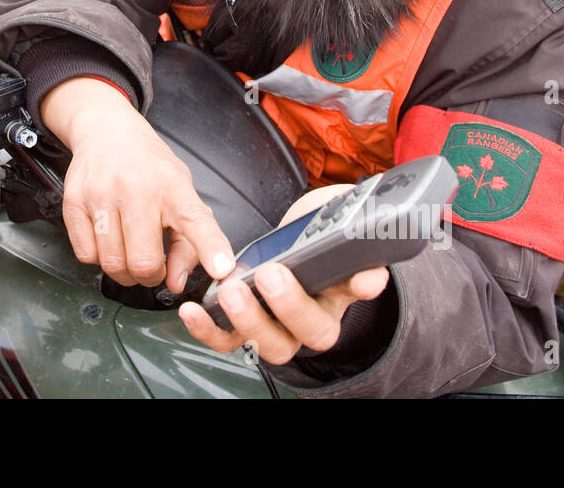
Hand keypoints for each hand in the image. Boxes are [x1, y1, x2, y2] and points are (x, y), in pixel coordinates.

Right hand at [41, 77, 234, 291]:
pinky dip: (98, 258)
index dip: (210, 248)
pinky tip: (107, 240)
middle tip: (152, 264)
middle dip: (150, 276)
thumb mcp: (180, 191)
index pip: (196, 220)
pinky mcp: (74, 202)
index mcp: (173, 187)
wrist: (107, 131)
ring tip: (129, 253)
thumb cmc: (149, 167)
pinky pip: (86, 255)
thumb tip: (176, 282)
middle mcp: (136, 189)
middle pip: (143, 262)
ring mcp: (101, 195)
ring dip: (124, 272)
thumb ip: (187, 241)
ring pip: (112, 264)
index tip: (222, 269)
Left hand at [177, 185, 388, 363]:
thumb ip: (353, 235)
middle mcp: (309, 319)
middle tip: (271, 276)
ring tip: (230, 292)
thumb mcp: (336, 221)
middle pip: (306, 333)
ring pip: (266, 343)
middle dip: (287, 306)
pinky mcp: (243, 323)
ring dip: (247, 321)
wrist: (290, 237)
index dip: (358, 290)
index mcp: (338, 294)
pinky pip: (227, 338)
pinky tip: (192, 310)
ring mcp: (275, 325)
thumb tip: (371, 272)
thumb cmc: (315, 233)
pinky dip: (208, 328)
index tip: (362, 278)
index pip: (359, 292)